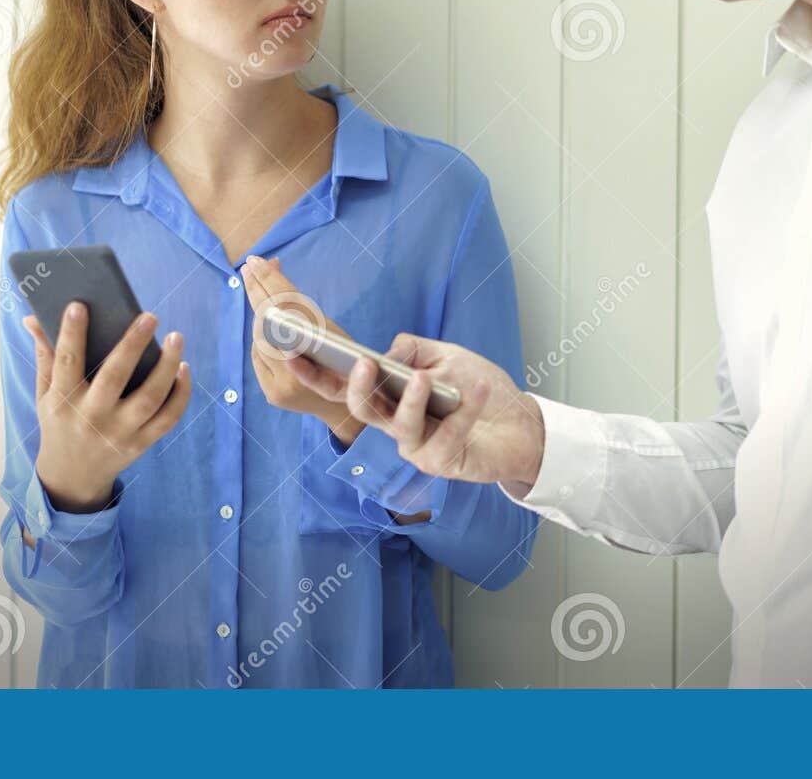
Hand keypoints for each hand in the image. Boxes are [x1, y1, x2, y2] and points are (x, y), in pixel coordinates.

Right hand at [25, 302, 189, 513]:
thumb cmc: (59, 423)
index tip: (79, 305)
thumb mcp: (45, 394)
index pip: (66, 363)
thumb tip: (33, 317)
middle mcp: (91, 418)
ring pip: (149, 399)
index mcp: (62, 401)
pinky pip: (167, 418)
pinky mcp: (140, 444)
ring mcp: (118, 433)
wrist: (72, 477)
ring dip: (166, 367)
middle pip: (115, 378)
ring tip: (176, 338)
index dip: (71, 334)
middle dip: (132, 345)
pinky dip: (180, 394)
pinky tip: (183, 369)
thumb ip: (45, 356)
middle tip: (149, 316)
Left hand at [239, 255, 363, 445]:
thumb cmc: (343, 362)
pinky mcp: (273, 393)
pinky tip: (265, 326)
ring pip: (259, 338)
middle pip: (268, 318)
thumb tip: (271, 269)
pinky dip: (261, 339)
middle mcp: (301, 364)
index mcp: (323, 341)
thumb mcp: (331, 329)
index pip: (286, 303)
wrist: (346, 406)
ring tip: (258, 291)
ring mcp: (284, 381)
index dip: (269, 280)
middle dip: (256, 290)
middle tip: (249, 267)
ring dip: (259, 315)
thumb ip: (301, 308)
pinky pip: (258, 356)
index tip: (256, 260)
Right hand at [285, 333, 544, 486]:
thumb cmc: (477, 388)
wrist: (519, 423)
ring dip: (412, 401)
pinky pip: (446, 435)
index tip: (292, 351)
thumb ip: (415, 350)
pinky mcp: (440, 462)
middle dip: (358, 389)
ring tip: (426, 379)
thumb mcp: (448, 356)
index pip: (343, 386)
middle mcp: (392, 424)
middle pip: (362, 410)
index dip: (315, 372)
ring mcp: (414, 447)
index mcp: (387, 396)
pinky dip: (463, 411)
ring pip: (400, 426)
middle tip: (363, 365)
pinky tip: (476, 391)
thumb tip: (389, 353)